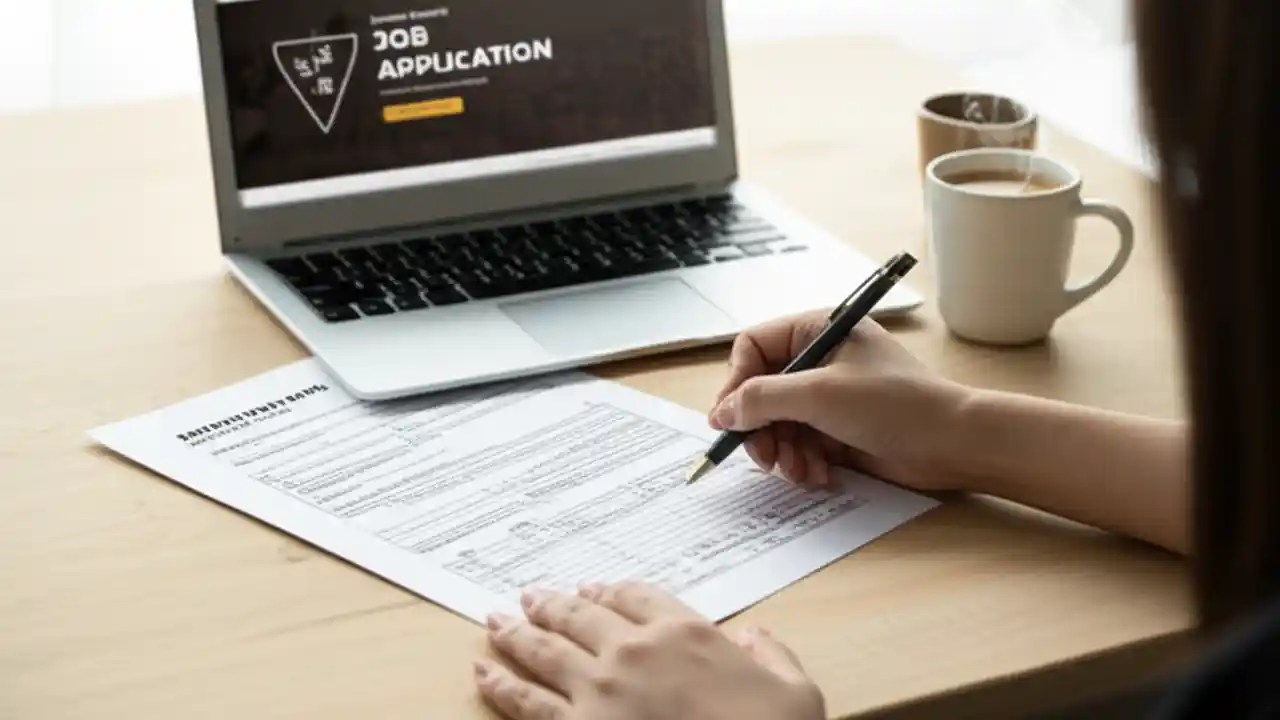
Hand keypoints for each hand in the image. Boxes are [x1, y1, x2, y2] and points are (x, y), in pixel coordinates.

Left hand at [474, 583, 824, 719]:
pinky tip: (483, 673)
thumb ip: (774, 655)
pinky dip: (500, 684)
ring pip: (545, 651)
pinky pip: (527, 702)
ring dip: (516, 632)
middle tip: (530, 595)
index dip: (611, 591)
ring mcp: (600, 692)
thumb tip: (757, 636)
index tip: (595, 590)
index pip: (639, 596)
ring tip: (495, 619)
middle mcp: (636, 652)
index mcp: (686, 634)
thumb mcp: (797, 692)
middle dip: (551, 603)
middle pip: (580, 616)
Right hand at [709, 311, 970, 490]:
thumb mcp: (819, 395)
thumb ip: (763, 399)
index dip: (736, 383)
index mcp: (816, 329)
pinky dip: (802, 462)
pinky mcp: (837, 428)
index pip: (752, 348)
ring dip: (782, 452)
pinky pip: (799, 444)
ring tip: (800, 471)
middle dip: (760, 428)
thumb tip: (722, 413)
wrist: (952, 443)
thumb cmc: (894, 404)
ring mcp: (828, 395)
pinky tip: (820, 475)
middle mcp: (819, 358)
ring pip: (777, 423)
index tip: (729, 420)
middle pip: (760, 391)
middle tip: (765, 458)